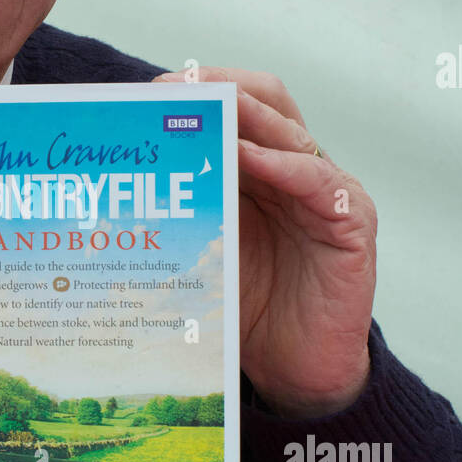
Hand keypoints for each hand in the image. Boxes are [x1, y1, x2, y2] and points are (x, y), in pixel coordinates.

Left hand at [154, 67, 376, 417]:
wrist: (295, 374)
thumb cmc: (247, 311)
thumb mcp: (203, 253)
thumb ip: (181, 215)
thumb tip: (108, 190)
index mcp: (260, 172)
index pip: (238, 109)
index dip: (201, 91)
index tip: (153, 89)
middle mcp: (295, 173)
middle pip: (268, 103)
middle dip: (223, 88)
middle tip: (176, 87)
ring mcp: (327, 195)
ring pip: (290, 134)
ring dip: (249, 115)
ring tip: (212, 106)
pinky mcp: (352, 224)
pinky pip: (319, 182)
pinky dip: (283, 164)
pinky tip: (249, 156)